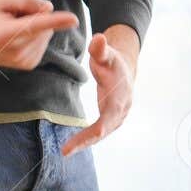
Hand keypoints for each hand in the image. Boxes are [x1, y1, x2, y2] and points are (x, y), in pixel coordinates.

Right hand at [0, 0, 76, 68]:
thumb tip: (48, 8)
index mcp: (7, 34)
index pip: (35, 25)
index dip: (56, 21)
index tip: (73, 19)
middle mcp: (16, 51)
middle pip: (44, 25)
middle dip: (36, 16)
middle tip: (13, 18)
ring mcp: (23, 61)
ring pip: (46, 34)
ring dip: (35, 27)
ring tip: (12, 29)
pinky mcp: (28, 65)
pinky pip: (43, 42)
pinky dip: (35, 37)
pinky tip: (17, 37)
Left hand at [61, 24, 138, 155]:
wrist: (125, 66)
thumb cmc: (112, 60)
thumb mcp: (106, 53)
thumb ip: (100, 48)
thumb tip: (98, 38)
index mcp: (119, 99)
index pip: (104, 122)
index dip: (89, 135)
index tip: (73, 144)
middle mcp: (121, 111)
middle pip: (103, 132)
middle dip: (85, 143)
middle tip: (65, 152)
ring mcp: (118, 117)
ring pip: (102, 134)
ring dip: (85, 143)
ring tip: (67, 150)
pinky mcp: (112, 118)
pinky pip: (100, 131)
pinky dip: (88, 138)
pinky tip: (74, 144)